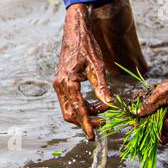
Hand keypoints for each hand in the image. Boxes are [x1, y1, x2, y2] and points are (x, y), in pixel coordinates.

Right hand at [54, 3, 114, 138]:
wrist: (75, 30)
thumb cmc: (87, 45)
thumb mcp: (98, 67)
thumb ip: (102, 87)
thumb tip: (109, 105)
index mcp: (68, 82)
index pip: (78, 109)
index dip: (86, 124)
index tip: (93, 136)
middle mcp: (59, 85)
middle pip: (70, 113)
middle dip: (86, 121)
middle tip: (104, 122)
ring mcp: (58, 83)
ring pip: (69, 108)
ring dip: (85, 113)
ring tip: (103, 109)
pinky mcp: (61, 82)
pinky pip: (69, 100)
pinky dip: (82, 105)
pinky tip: (96, 102)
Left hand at [137, 62, 167, 144]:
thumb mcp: (163, 91)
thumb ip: (149, 105)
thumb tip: (136, 114)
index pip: (158, 132)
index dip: (147, 125)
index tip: (139, 118)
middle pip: (164, 137)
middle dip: (154, 127)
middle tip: (146, 114)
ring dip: (162, 123)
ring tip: (158, 108)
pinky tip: (167, 108)